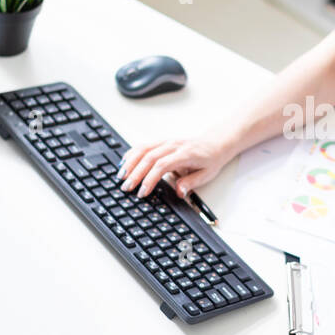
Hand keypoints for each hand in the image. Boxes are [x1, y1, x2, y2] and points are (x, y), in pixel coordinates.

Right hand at [118, 133, 235, 198]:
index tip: (142, 192)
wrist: (214, 143)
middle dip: (135, 173)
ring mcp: (166, 142)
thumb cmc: (210, 159)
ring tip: (120, 176)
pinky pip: (144, 145)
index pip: (162, 165)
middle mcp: (173, 145)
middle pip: (149, 157)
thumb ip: (191, 183)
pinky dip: (132, 153)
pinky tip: (124, 163)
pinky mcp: (162, 142)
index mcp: (185, 154)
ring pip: (143, 149)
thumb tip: (179, 192)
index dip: (150, 179)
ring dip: (130, 162)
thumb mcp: (206, 175)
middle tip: (126, 187)